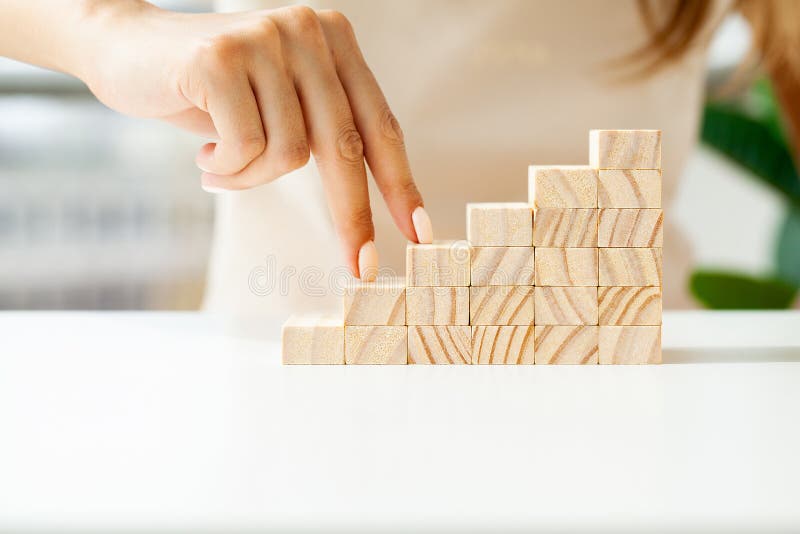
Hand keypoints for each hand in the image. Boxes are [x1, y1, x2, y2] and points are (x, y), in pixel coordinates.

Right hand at [77, 2, 432, 278]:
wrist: (127, 50)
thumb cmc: (211, 92)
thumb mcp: (281, 105)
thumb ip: (323, 130)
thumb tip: (369, 205)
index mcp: (334, 42)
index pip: (379, 124)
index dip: (401, 184)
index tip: (420, 235)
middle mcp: (308, 32)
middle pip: (344, 145)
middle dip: (354, 216)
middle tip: (362, 268)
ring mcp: (266, 39)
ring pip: (289, 154)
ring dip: (252, 178)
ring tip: (222, 163)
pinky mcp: (221, 58)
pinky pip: (246, 147)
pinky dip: (226, 168)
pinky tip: (204, 153)